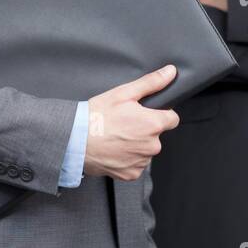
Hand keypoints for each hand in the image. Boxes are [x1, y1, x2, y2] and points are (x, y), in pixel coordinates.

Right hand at [84, 66, 180, 180]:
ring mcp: (141, 162)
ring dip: (136, 144)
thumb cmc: (97, 116)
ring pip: (145, 150)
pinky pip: (135, 164)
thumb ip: (151, 82)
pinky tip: (114, 149)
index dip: (160, 113)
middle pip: (157, 135)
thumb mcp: (124, 93)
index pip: (172, 119)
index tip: (146, 113)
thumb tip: (170, 72)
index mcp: (153, 124)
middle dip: (145, 129)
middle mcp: (152, 146)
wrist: (75, 140)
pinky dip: (127, 158)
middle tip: (124, 123)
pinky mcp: (131, 174)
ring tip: (116, 136)